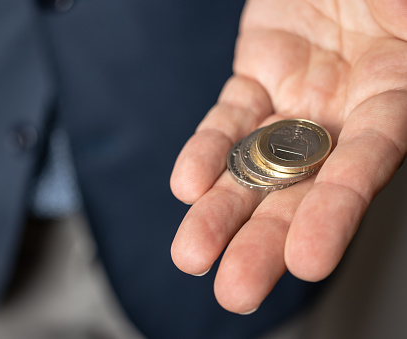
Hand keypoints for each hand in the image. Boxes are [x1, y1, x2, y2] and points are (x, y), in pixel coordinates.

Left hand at [170, 0, 406, 313]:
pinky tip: (188, 185)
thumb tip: (389, 120)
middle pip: (297, 190)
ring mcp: (294, 99)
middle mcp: (339, 117)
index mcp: (390, 108)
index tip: (306, 262)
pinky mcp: (256, 75)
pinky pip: (228, 118)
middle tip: (235, 290)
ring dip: (220, 210)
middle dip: (263, 240)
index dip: (332, 218)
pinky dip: (207, 150)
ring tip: (192, 255)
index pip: (358, 175)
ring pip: (253, 164)